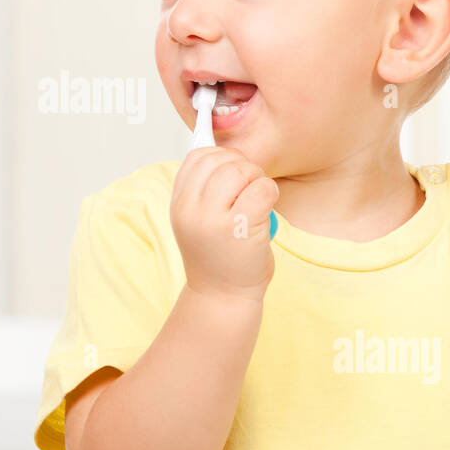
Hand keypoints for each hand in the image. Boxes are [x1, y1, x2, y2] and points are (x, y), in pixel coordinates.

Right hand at [170, 146, 278, 302]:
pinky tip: (266, 211)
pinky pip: (263, 188)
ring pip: (241, 170)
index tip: (232, 176)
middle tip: (249, 189)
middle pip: (221, 159)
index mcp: (178, 204)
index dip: (221, 158)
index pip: (197, 157)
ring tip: (256, 200)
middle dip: (243, 166)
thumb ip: (203, 189)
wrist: (222, 298)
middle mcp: (190, 209)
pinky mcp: (240, 228)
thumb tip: (223, 152)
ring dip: (257, 179)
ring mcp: (213, 219)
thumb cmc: (218, 257)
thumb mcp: (197, 220)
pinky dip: (271, 193)